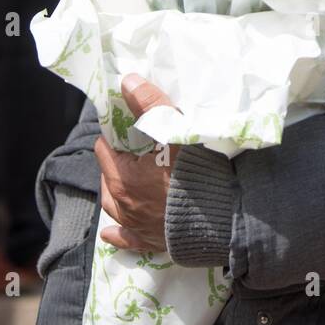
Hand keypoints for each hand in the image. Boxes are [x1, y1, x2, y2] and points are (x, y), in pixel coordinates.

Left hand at [95, 74, 181, 252]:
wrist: (219, 219)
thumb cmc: (195, 173)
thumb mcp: (174, 133)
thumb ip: (151, 105)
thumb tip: (127, 81)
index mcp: (123, 177)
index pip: (105, 151)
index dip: (114, 138)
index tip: (125, 130)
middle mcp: (124, 204)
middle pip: (107, 178)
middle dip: (114, 163)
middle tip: (130, 151)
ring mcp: (136, 226)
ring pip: (113, 207)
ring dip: (114, 192)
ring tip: (120, 181)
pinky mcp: (150, 242)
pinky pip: (126, 238)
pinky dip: (118, 233)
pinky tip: (112, 232)